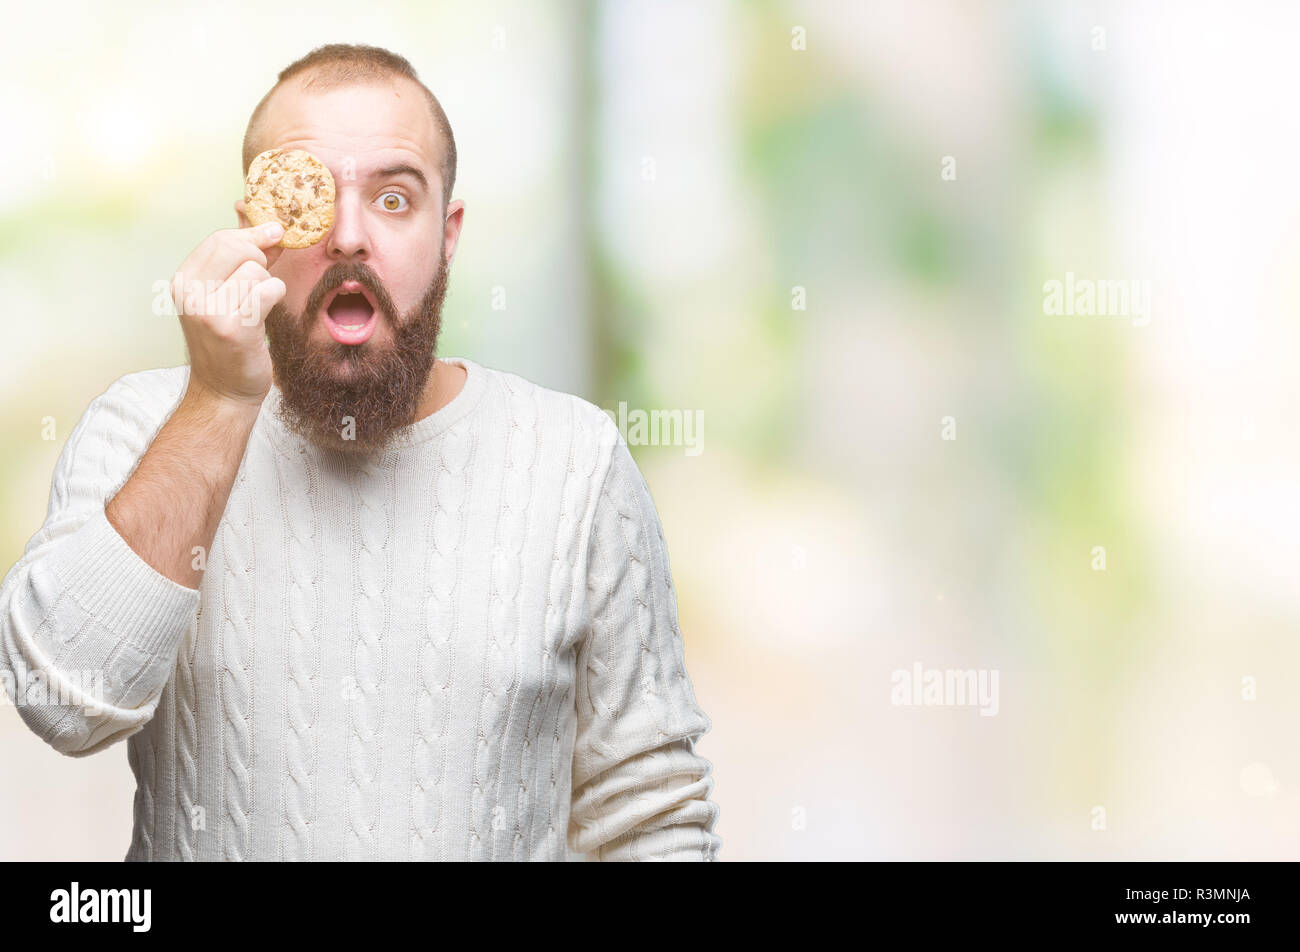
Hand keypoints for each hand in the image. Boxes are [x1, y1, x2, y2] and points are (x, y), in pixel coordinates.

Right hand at [172, 222, 286, 407]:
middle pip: (237, 249)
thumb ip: (244, 262)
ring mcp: (209, 311)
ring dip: (268, 286)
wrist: (223, 390)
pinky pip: (268, 291)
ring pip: (256, 271)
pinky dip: (275, 298)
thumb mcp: (225, 295)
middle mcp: (189, 294)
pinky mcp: (233, 328)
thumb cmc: (229, 341)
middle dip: (260, 259)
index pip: (218, 240)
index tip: (274, 233)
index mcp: (182, 281)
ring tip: (257, 309)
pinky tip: (264, 315)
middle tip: (261, 283)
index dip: (251, 235)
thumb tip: (271, 229)